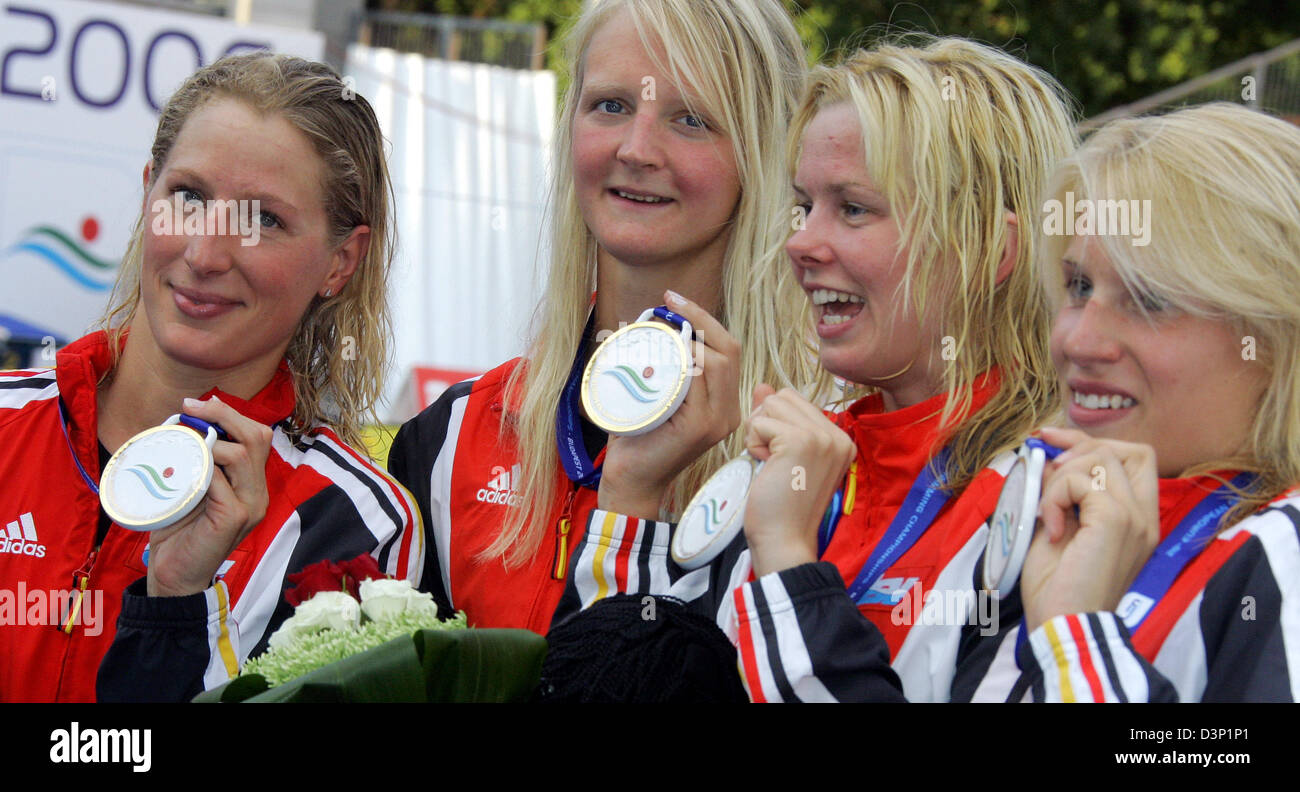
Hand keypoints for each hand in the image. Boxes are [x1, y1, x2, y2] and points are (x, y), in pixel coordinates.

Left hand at [145, 396, 272, 596]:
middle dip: (224, 415)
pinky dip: (200, 468)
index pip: (257, 436)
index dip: (229, 414)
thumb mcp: (190, 488)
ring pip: (243, 455)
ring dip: (209, 441)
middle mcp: (257, 493)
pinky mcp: (235, 518)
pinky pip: (220, 480)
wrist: (172, 576)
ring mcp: (250, 506)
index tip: (196, 405)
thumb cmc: (177, 532)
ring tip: (181, 440)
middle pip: (257, 437)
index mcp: (251, 484)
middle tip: (190, 408)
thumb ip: (196, 462)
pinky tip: (180, 469)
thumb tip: (185, 423)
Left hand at [598, 291, 741, 519]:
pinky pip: (701, 383)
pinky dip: (686, 360)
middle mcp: (728, 412)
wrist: (629, 481)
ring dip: (691, 337)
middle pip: (729, 351)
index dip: (706, 319)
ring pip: (718, 363)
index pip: (728, 351)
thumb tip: (646, 324)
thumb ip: (661, 368)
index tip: (674, 298)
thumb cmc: (637, 437)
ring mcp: (718, 422)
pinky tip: (668, 348)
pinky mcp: (701, 429)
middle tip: (668, 302)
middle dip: (699, 319)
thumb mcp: (656, 396)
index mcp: (722, 403)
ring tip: (662, 325)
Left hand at [742, 384, 854, 576]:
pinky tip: (766, 469)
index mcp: (839, 439)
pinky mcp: (800, 441)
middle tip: (773, 460)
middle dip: (766, 424)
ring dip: (759, 434)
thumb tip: (763, 386)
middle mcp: (837, 435)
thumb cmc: (783, 506)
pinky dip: (754, 445)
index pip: (796, 401)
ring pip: (771, 405)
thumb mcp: (783, 456)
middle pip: (783, 397)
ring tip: (771, 464)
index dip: (776, 424)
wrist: (785, 540)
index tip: (781, 459)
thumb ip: (777, 419)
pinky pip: (760, 423)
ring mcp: (821, 437)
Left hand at [1019, 426, 1159, 631]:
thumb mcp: (1058, 527)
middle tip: (1047, 472)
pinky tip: (1052, 527)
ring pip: (1102, 458)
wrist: (1062, 624)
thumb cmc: (1057, 588)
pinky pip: (1082, 481)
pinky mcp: (1116, 521)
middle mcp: (1145, 516)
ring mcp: (1135, 518)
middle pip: (1129, 449)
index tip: (1050, 442)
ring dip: (1063, 476)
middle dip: (1080, 447)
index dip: (1090, 442)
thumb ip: (1062, 493)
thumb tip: (1048, 458)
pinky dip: (1056, 496)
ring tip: (1049, 512)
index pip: (1134, 457)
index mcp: (1137, 519)